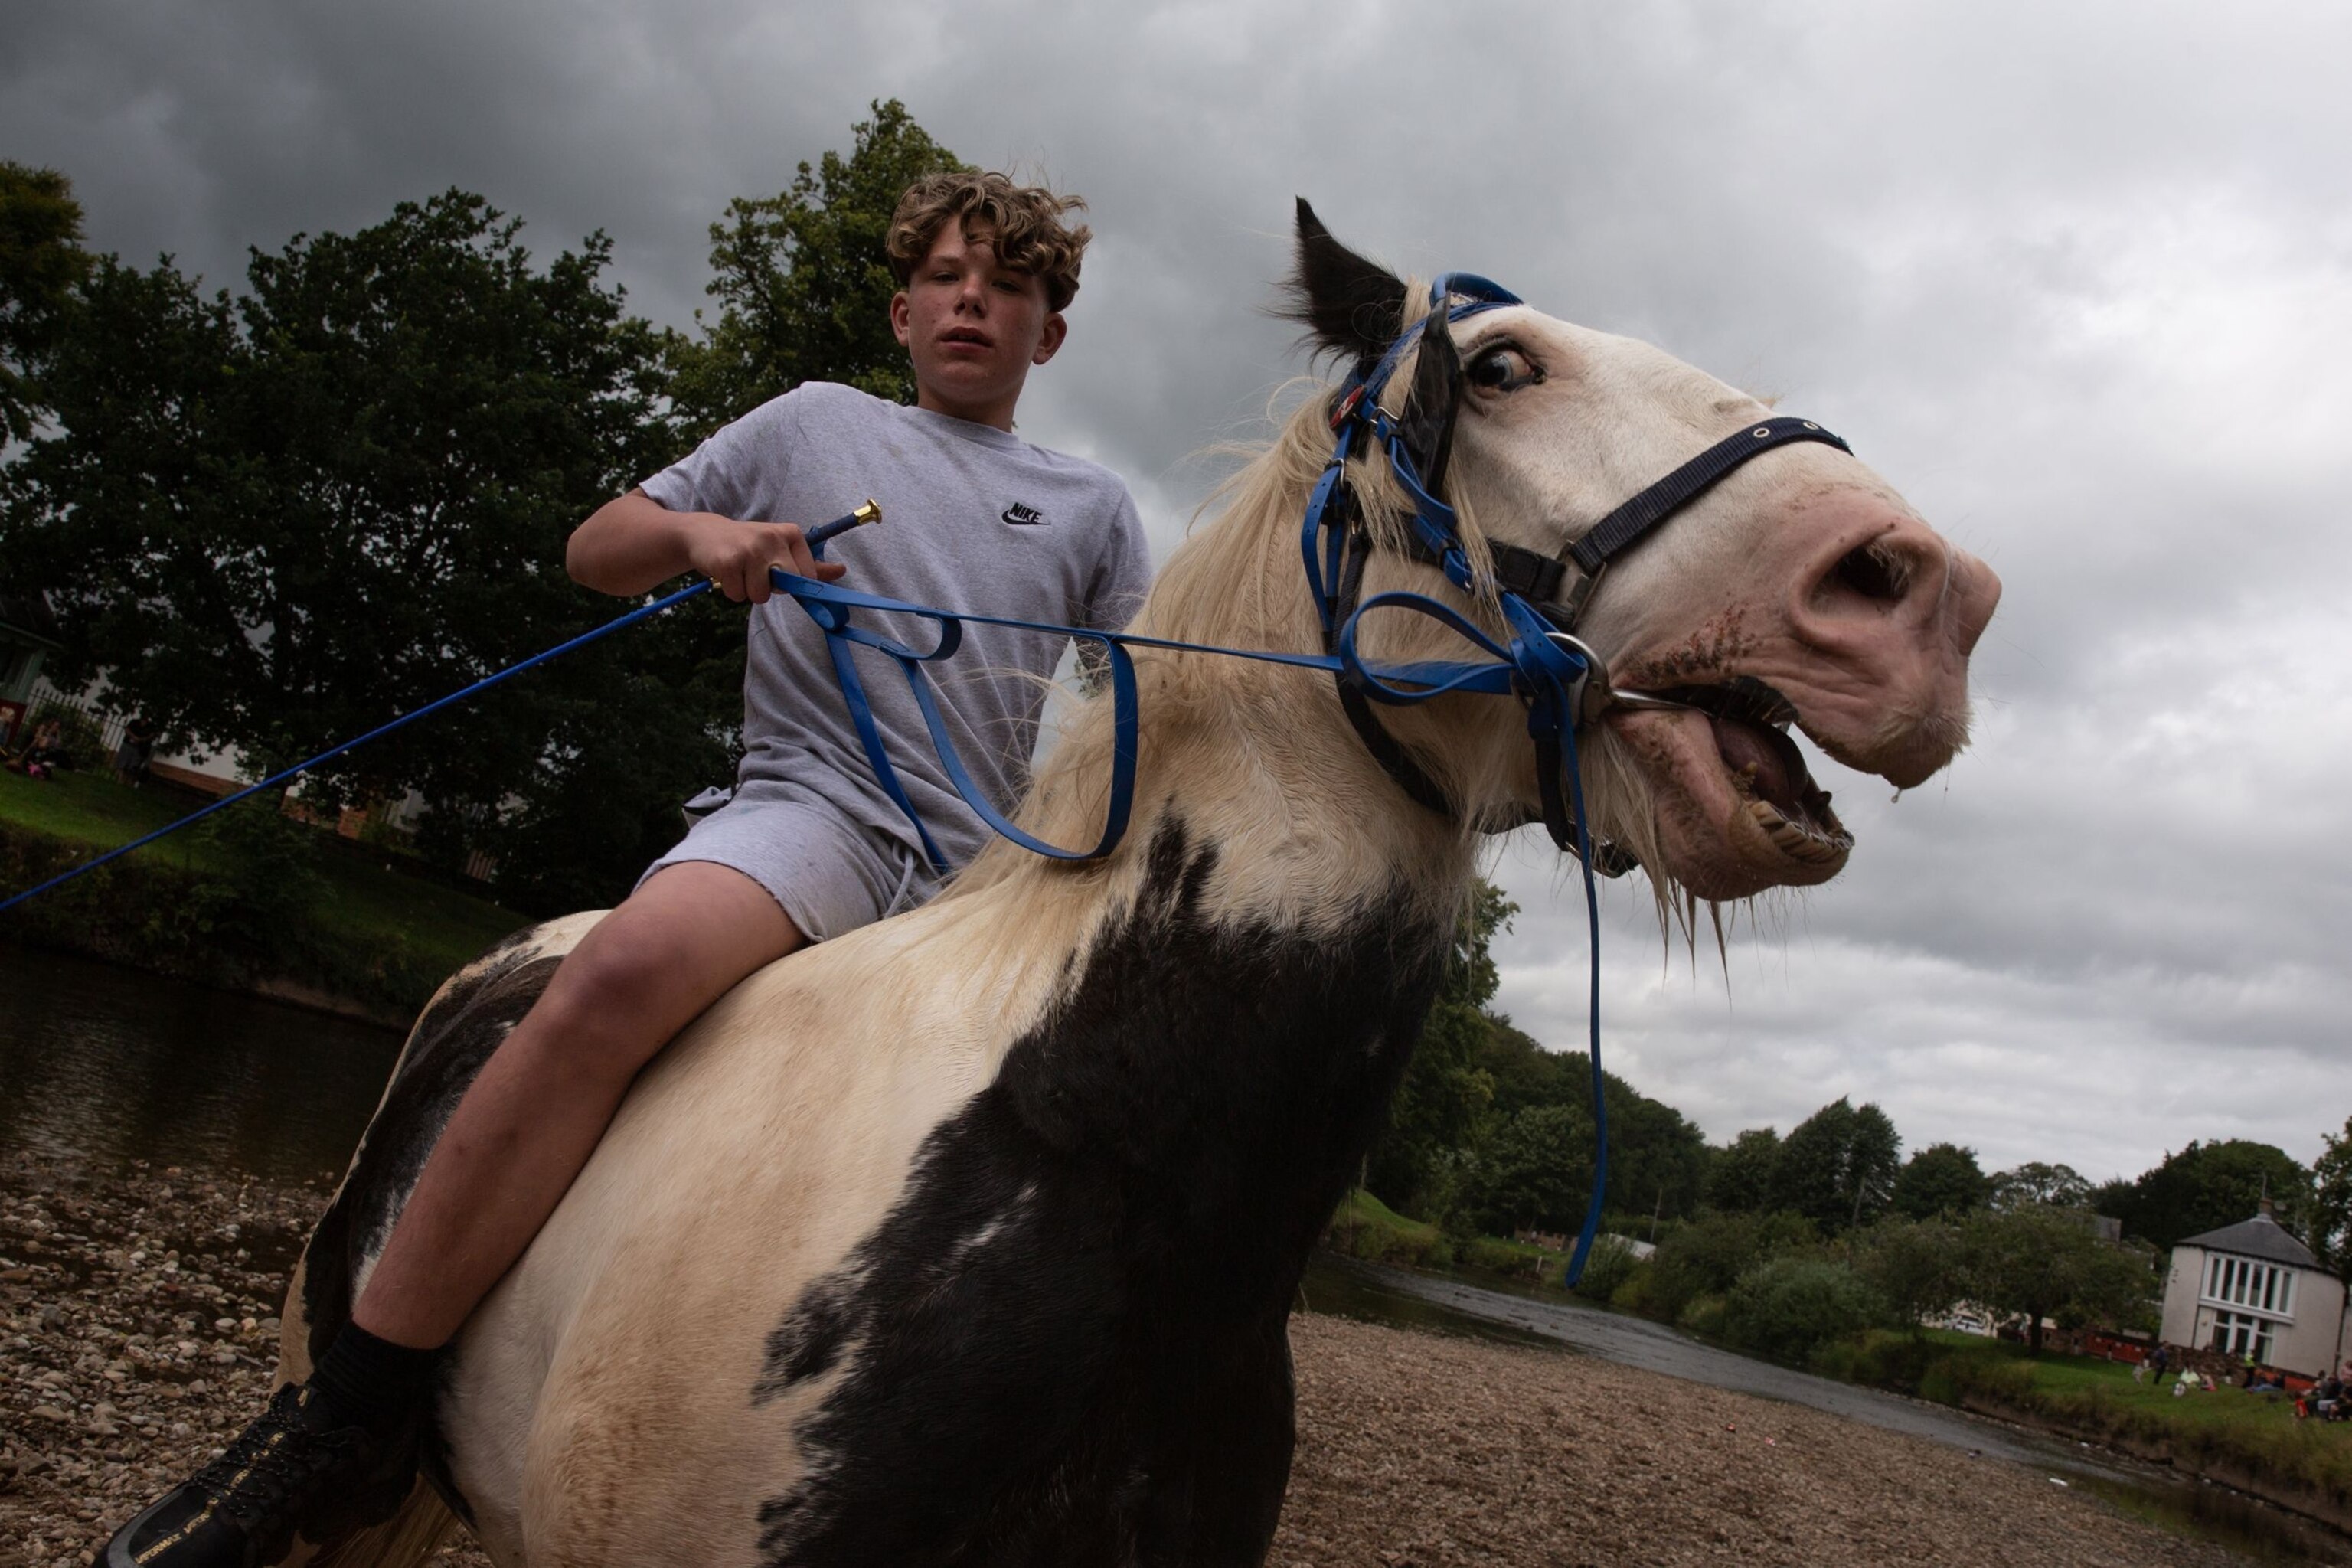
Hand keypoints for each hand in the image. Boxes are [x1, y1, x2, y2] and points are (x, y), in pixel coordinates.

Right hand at [681, 514, 847, 601]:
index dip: (790, 582)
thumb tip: (841, 571)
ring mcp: (750, 549)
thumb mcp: (781, 548)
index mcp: (791, 533)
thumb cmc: (749, 545)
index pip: (807, 577)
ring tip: (740, 571)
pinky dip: (732, 591)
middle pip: (787, 587)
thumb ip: (811, 564)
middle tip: (756, 572)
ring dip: (748, 591)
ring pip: (761, 596)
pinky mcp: (729, 562)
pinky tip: (726, 572)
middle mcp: (773, 538)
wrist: (704, 533)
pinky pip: (738, 596)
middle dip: (771, 588)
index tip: (775, 569)